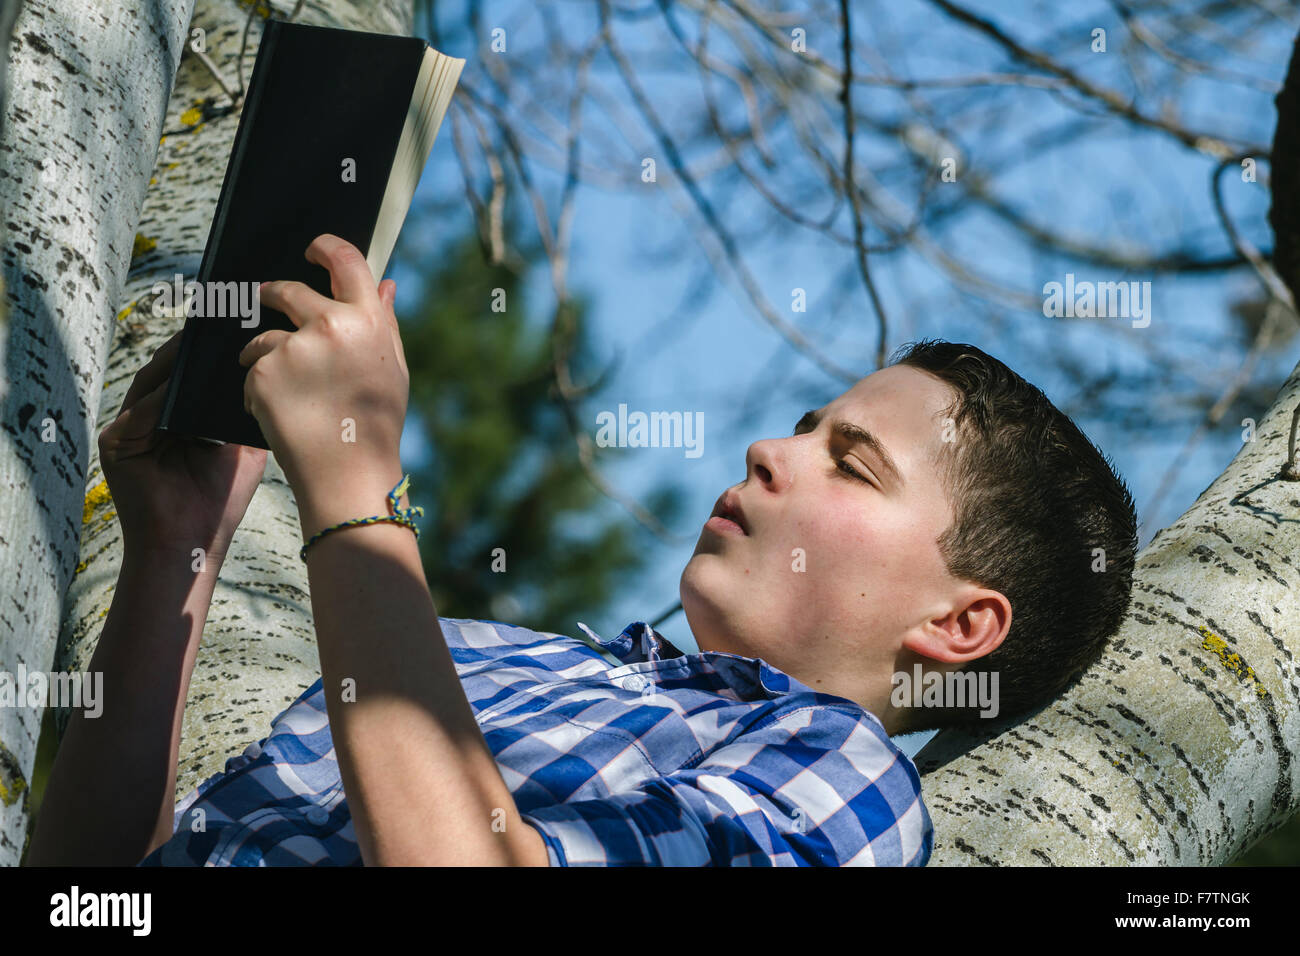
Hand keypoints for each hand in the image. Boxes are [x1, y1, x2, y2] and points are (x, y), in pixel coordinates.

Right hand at [98, 329, 267, 560]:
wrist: (191, 548)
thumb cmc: (218, 503)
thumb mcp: (242, 450)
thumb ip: (246, 413)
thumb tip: (271, 372)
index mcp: (175, 420)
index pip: (190, 377)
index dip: (209, 354)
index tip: (236, 326)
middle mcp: (149, 420)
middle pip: (170, 373)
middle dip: (192, 350)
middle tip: (218, 321)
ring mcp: (128, 430)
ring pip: (153, 384)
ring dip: (175, 362)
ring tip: (200, 339)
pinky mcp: (115, 444)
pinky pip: (139, 409)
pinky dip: (161, 394)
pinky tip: (181, 377)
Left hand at [238, 234, 407, 526]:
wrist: (348, 475)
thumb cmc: (376, 425)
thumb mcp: (393, 370)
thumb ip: (386, 323)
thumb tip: (386, 283)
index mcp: (368, 321)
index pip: (345, 260)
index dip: (325, 247)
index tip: (312, 249)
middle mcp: (330, 325)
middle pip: (287, 291)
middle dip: (274, 295)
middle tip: (268, 302)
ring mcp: (293, 348)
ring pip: (264, 335)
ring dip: (265, 353)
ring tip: (286, 391)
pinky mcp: (262, 373)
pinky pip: (253, 369)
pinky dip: (259, 388)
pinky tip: (280, 412)